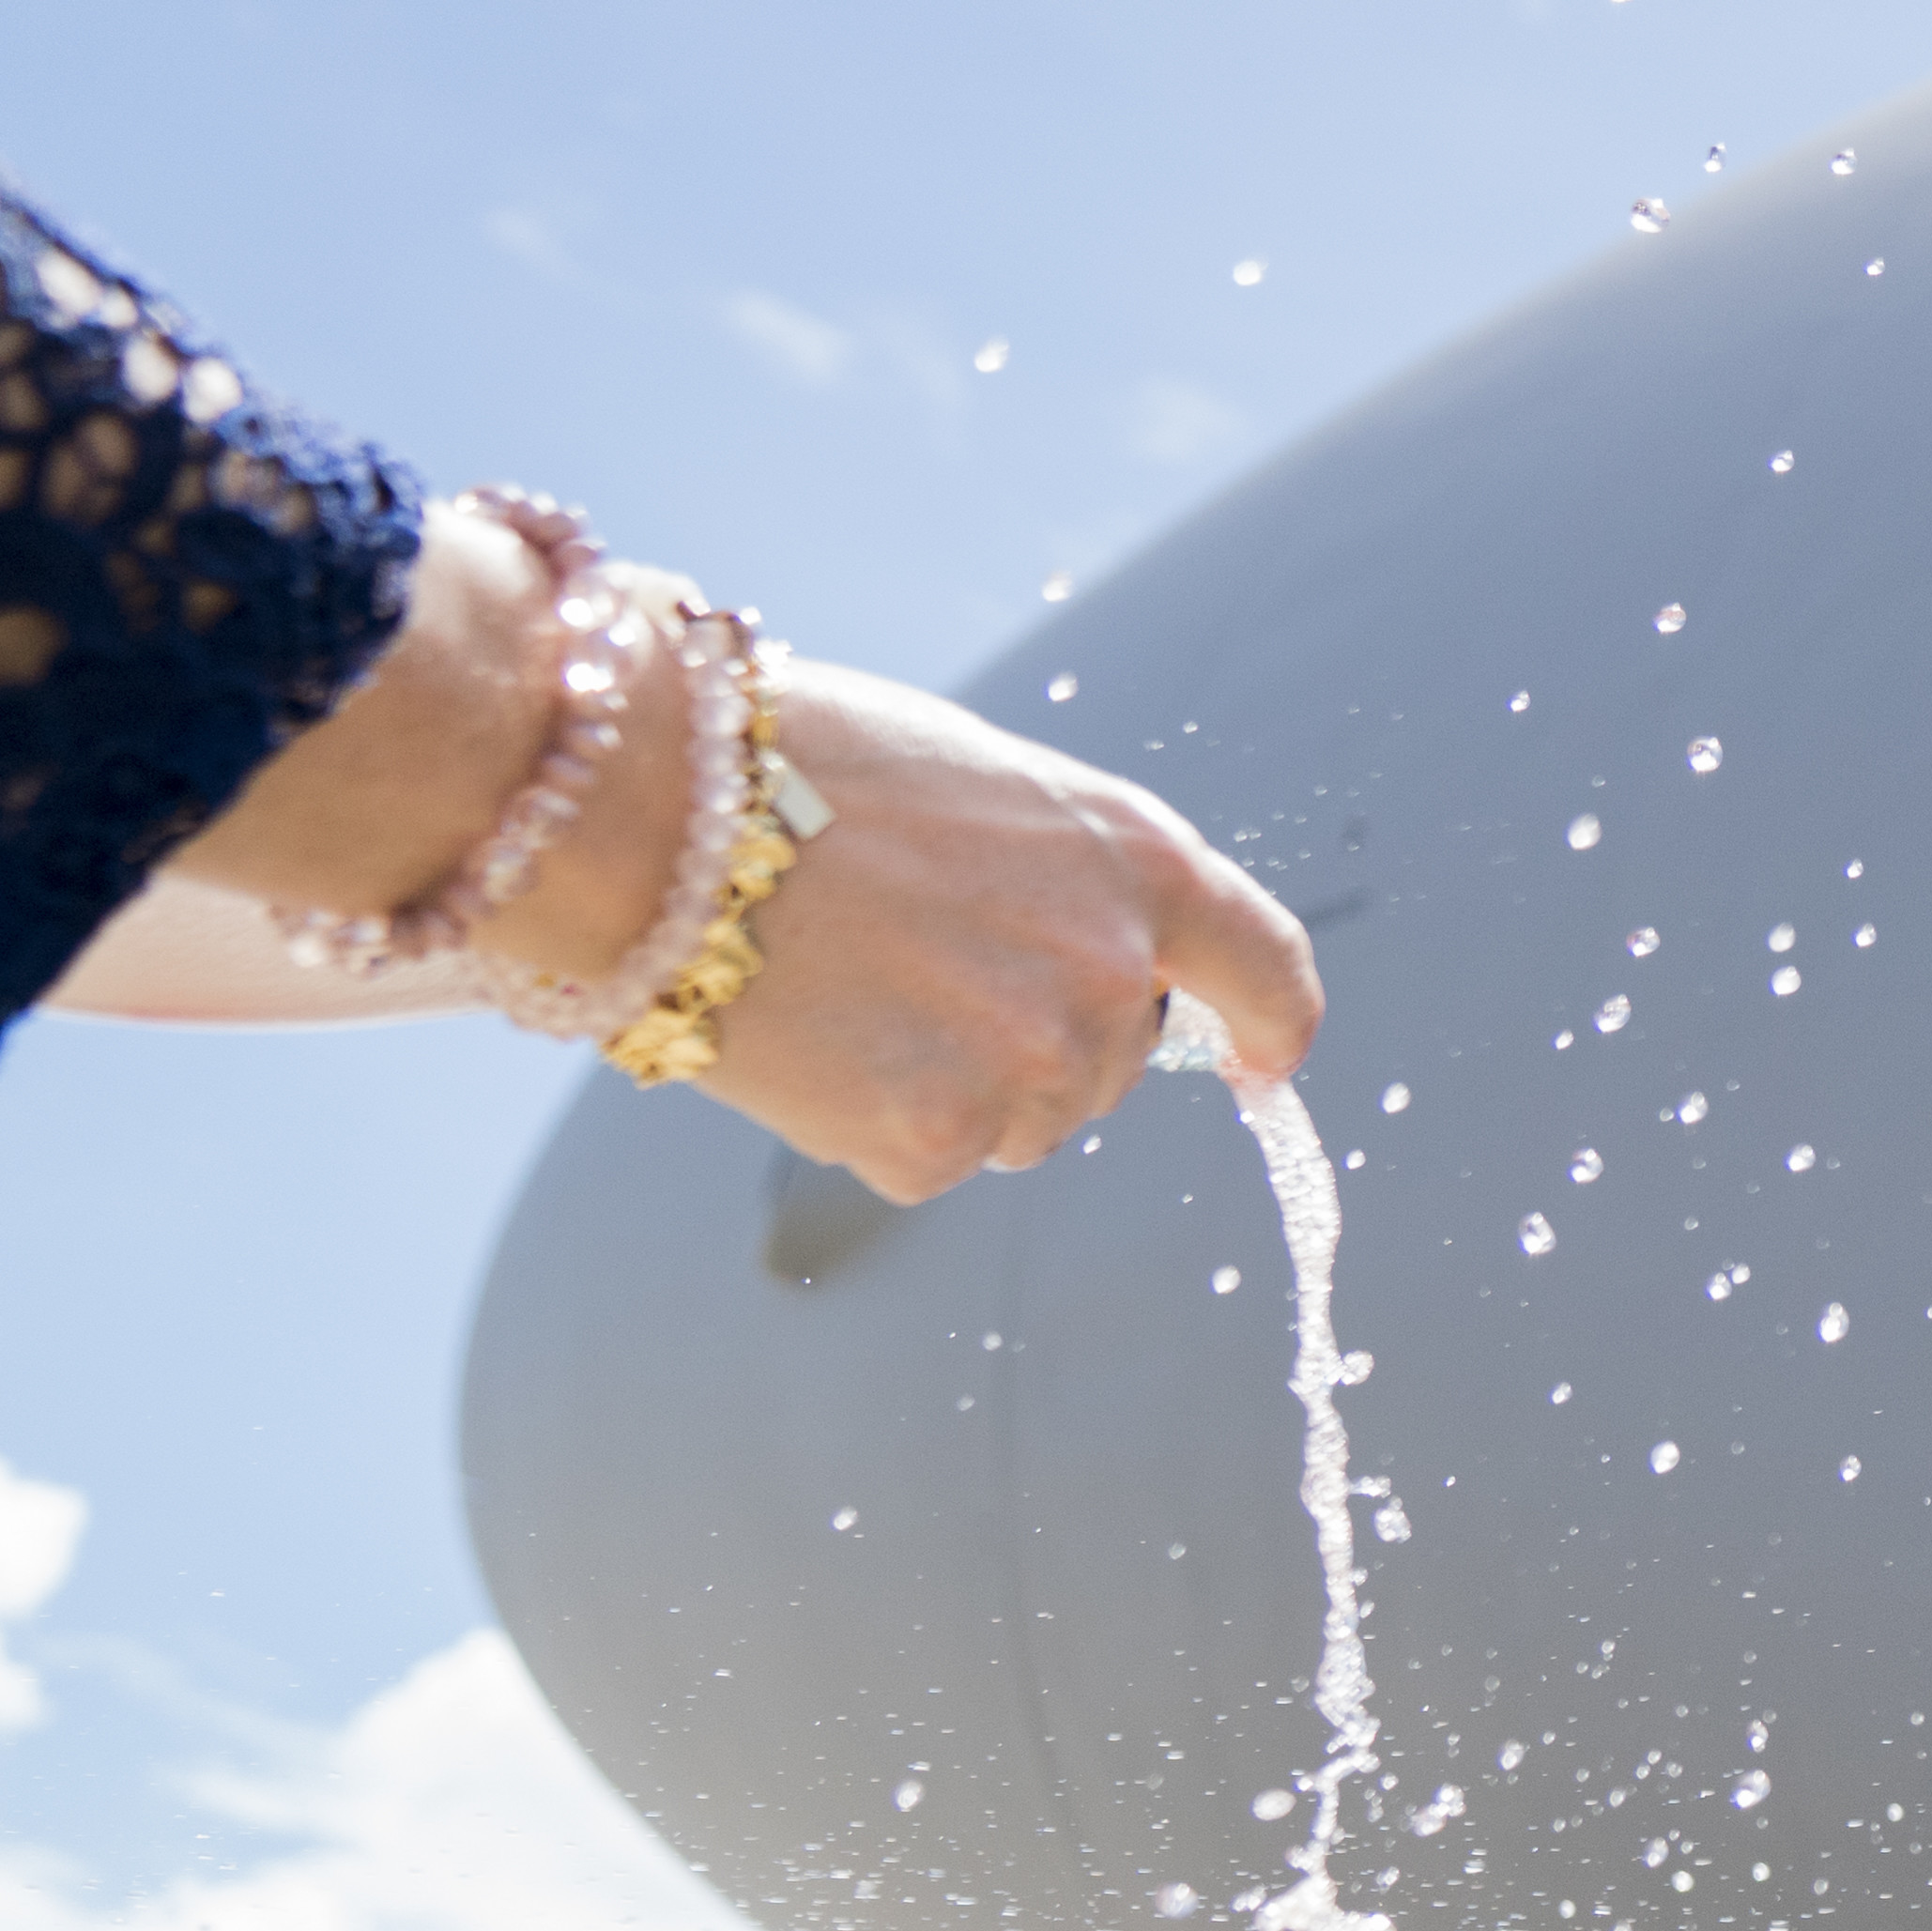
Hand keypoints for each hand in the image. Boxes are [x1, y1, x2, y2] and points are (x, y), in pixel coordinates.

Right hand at [691, 660, 1322, 1202]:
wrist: (659, 808)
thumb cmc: (804, 769)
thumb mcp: (988, 794)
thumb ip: (1068, 883)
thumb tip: (1092, 960)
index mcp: (1142, 863)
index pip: (1266, 964)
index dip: (1272, 1019)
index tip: (1269, 1057)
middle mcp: (1113, 973)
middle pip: (1110, 1063)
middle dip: (1030, 1036)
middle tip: (907, 963)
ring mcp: (1032, 1063)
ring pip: (1022, 1123)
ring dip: (950, 1083)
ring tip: (846, 987)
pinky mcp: (938, 1136)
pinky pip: (928, 1161)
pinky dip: (869, 1121)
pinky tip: (811, 1041)